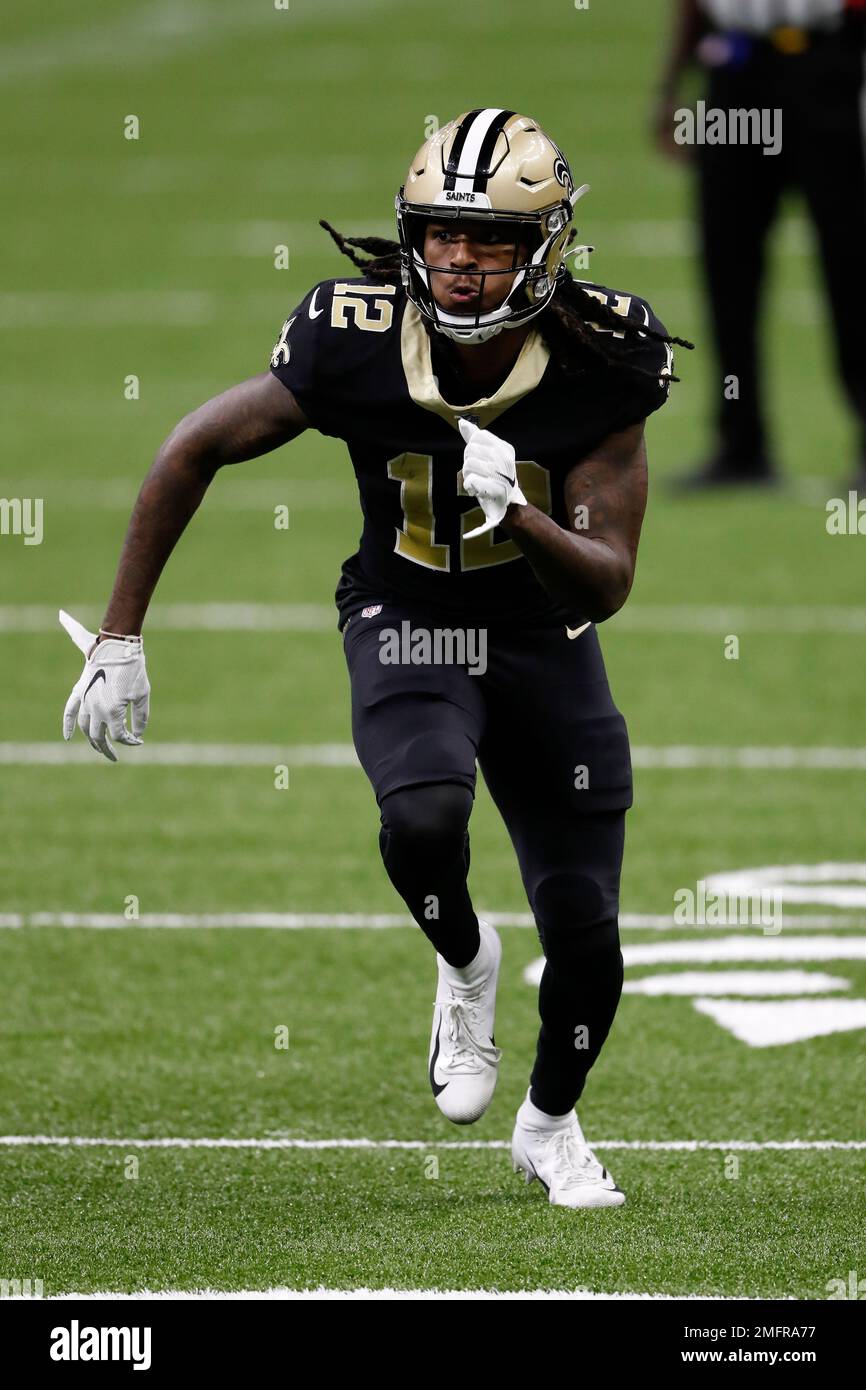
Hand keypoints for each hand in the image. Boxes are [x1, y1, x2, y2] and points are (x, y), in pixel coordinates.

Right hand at [60, 610, 149, 761]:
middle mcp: (95, 709)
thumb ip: (140, 718)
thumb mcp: (143, 695)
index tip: (139, 741)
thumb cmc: (134, 670)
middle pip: (98, 737)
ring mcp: (85, 700)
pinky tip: (68, 736)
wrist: (117, 645)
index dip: (130, 741)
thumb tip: (137, 737)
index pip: (119, 735)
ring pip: (85, 727)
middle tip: (115, 757)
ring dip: (91, 740)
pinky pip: (69, 710)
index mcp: (112, 712)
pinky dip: (67, 724)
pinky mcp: (80, 690)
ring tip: (99, 748)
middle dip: (107, 749)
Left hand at [458, 417, 526, 538]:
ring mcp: (502, 474)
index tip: (478, 459)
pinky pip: (471, 479)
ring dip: (467, 475)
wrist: (504, 506)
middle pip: (471, 449)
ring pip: (468, 464)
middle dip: (468, 462)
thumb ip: (474, 439)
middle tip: (478, 473)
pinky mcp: (496, 490)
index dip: (472, 447)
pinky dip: (469, 486)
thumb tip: (462, 422)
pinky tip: (476, 489)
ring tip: (477, 481)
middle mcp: (506, 459)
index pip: (478, 436)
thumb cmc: (493, 479)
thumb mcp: (486, 456)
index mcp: (505, 448)